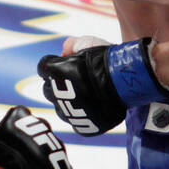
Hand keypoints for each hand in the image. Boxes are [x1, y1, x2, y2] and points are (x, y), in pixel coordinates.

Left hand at [37, 38, 167, 136]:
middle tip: (75, 80)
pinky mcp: (81, 126)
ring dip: (68, 102)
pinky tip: (92, 107)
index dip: (55, 65)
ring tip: (85, 95)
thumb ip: (72, 45)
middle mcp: (55, 94)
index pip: (43, 68)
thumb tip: (65, 50)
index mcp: (53, 72)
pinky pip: (75, 123)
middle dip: (58, 84)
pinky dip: (82, 117)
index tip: (65, 63)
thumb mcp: (87, 42)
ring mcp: (68, 113)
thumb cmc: (106, 59)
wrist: (125, 81)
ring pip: (60, 109)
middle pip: (48, 90)